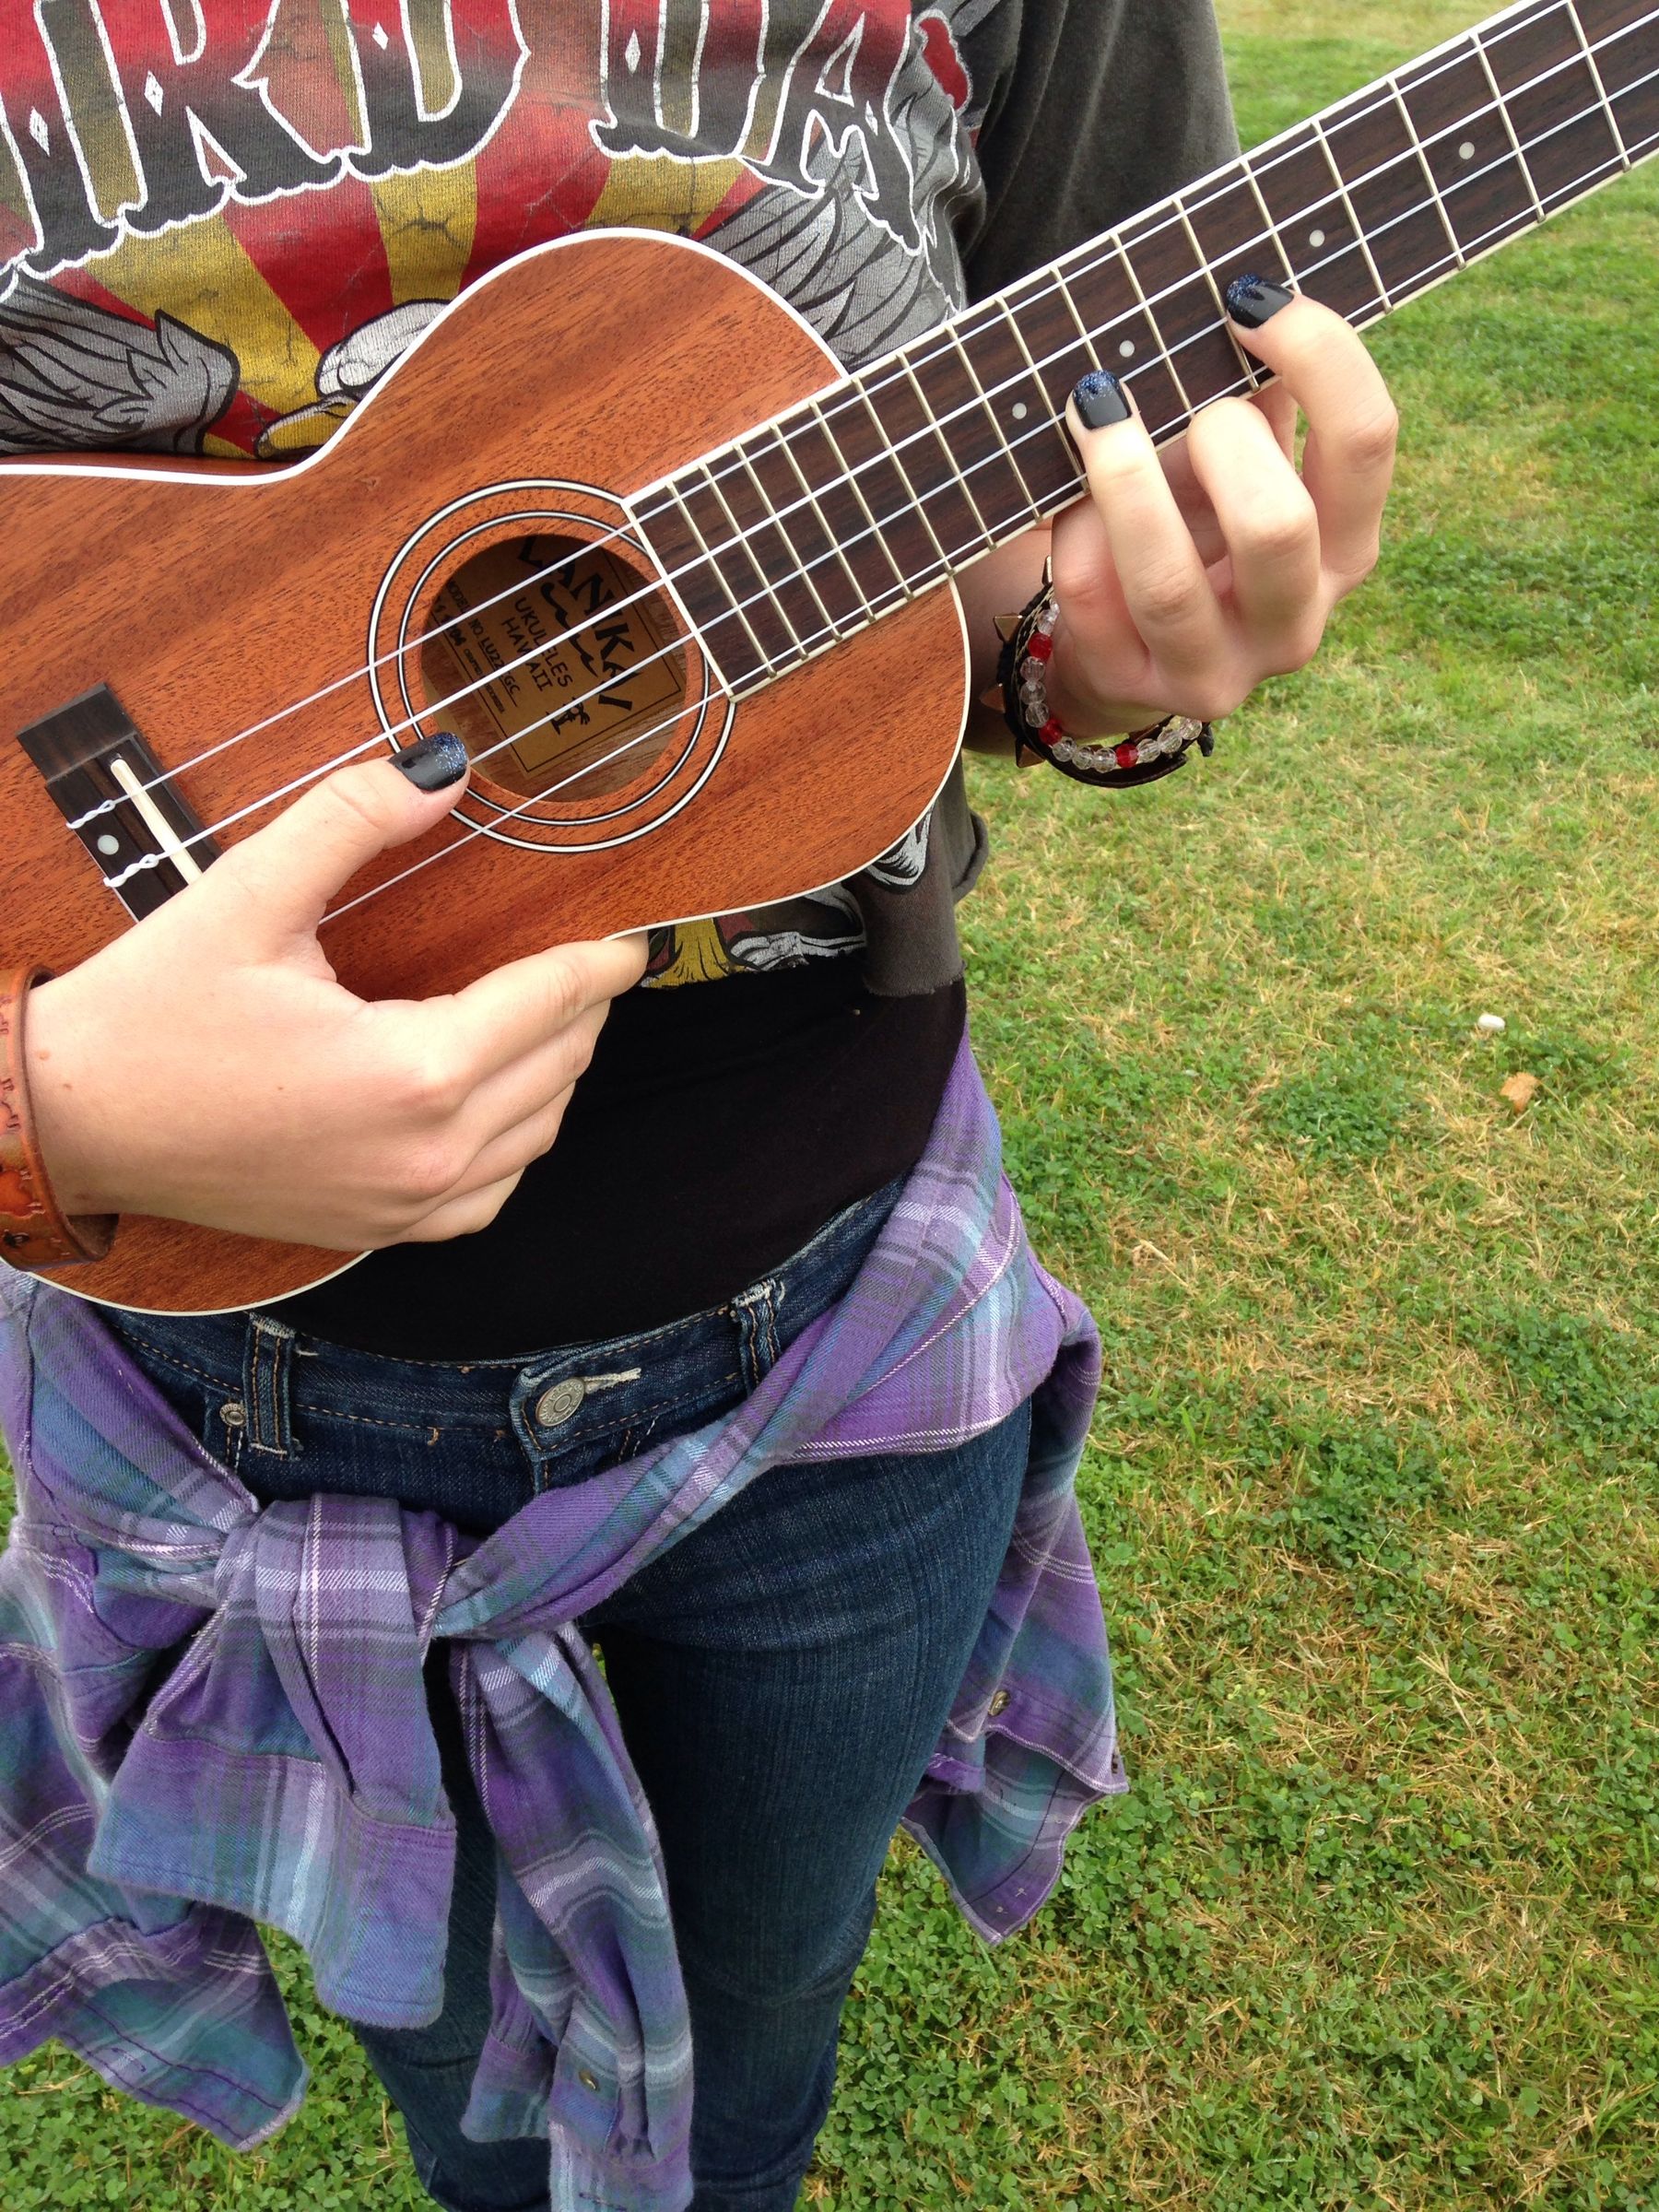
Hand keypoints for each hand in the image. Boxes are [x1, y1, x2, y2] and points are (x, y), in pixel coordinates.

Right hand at [25, 742, 646, 1249]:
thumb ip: (351, 820)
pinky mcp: (377, 1233)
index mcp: (413, 1071)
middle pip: (559, 1067)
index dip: (600, 962)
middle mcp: (426, 1153)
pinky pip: (490, 1194)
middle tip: (588, 960)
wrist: (74, 1123)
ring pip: (536, 1135)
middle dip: (581, 1008)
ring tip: (550, 1015)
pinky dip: (515, 1143)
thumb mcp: (246, 895)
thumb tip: (444, 766)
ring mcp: (405, 1207)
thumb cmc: (150, 1016)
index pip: (550, 1003)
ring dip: (557, 1073)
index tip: (633, 937)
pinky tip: (498, 1099)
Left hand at [1046, 288, 1398, 734]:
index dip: (1316, 353)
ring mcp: (1215, 670)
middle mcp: (1295, 620)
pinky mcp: (1135, 687)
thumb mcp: (1242, 463)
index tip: (1247, 298)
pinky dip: (1076, 534)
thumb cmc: (1197, 523)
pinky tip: (1071, 501)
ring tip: (1095, 408)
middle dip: (1218, 441)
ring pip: (1166, 582)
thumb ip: (1256, 397)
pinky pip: (1094, 600)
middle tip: (1183, 406)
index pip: (1366, 441)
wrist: (1135, 648)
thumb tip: (1234, 291)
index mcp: (1346, 546)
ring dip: (1124, 481)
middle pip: (1277, 525)